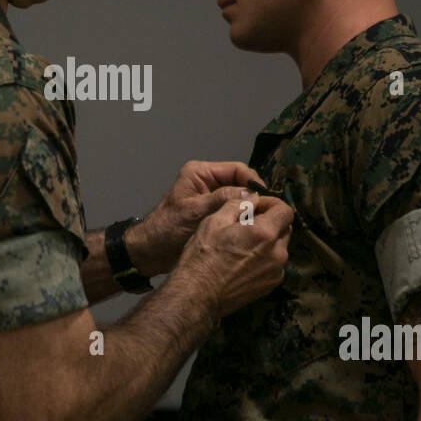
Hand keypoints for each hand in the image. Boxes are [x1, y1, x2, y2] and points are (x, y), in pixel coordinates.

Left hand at [130, 161, 265, 274]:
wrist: (151, 251)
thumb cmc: (166, 229)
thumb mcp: (194, 212)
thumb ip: (221, 200)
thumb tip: (251, 194)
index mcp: (200, 173)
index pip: (237, 170)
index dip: (253, 183)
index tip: (266, 199)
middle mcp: (208, 181)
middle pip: (241, 183)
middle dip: (254, 196)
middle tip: (269, 213)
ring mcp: (211, 197)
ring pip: (240, 198)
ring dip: (250, 208)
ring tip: (264, 221)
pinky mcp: (214, 212)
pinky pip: (234, 211)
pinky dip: (243, 218)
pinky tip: (252, 228)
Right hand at [175, 193, 292, 321]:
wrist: (197, 295)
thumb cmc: (202, 256)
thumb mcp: (215, 221)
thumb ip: (238, 204)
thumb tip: (252, 197)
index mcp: (265, 233)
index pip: (285, 210)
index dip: (270, 204)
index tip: (255, 206)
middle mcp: (277, 253)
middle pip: (284, 228)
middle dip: (270, 221)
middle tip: (246, 224)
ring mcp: (275, 271)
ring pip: (279, 247)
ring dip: (267, 241)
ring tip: (242, 245)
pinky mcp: (270, 285)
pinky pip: (274, 264)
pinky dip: (264, 258)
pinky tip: (243, 261)